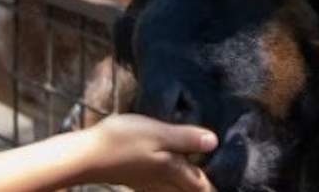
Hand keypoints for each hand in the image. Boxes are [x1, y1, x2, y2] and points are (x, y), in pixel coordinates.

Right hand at [78, 114, 217, 191]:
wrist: (86, 155)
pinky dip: (171, 183)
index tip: (232, 181)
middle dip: (204, 187)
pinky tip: (167, 176)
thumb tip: (215, 142)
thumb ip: (186, 138)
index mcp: (174, 171)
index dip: (216, 186)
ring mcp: (148, 182)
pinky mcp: (135, 178)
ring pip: (175, 190)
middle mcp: (164, 181)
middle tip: (215, 179)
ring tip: (196, 178)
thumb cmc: (122, 141)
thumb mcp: (157, 133)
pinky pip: (161, 187)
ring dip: (188, 186)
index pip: (204, 186)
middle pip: (191, 191)